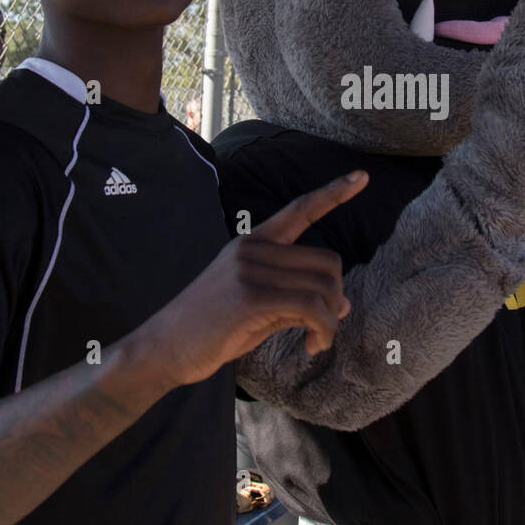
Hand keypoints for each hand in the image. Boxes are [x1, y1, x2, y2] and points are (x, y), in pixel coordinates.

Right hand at [146, 170, 368, 386]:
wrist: (163, 348)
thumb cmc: (211, 329)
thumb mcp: (258, 306)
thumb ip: (298, 297)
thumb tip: (343, 304)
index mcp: (253, 242)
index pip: (299, 209)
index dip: (334, 193)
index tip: (362, 176)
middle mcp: (253, 248)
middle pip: (328, 262)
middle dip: (335, 299)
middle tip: (322, 328)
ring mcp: (250, 271)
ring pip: (324, 287)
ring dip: (330, 322)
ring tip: (317, 341)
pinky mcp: (251, 297)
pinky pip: (311, 309)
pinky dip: (323, 331)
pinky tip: (312, 347)